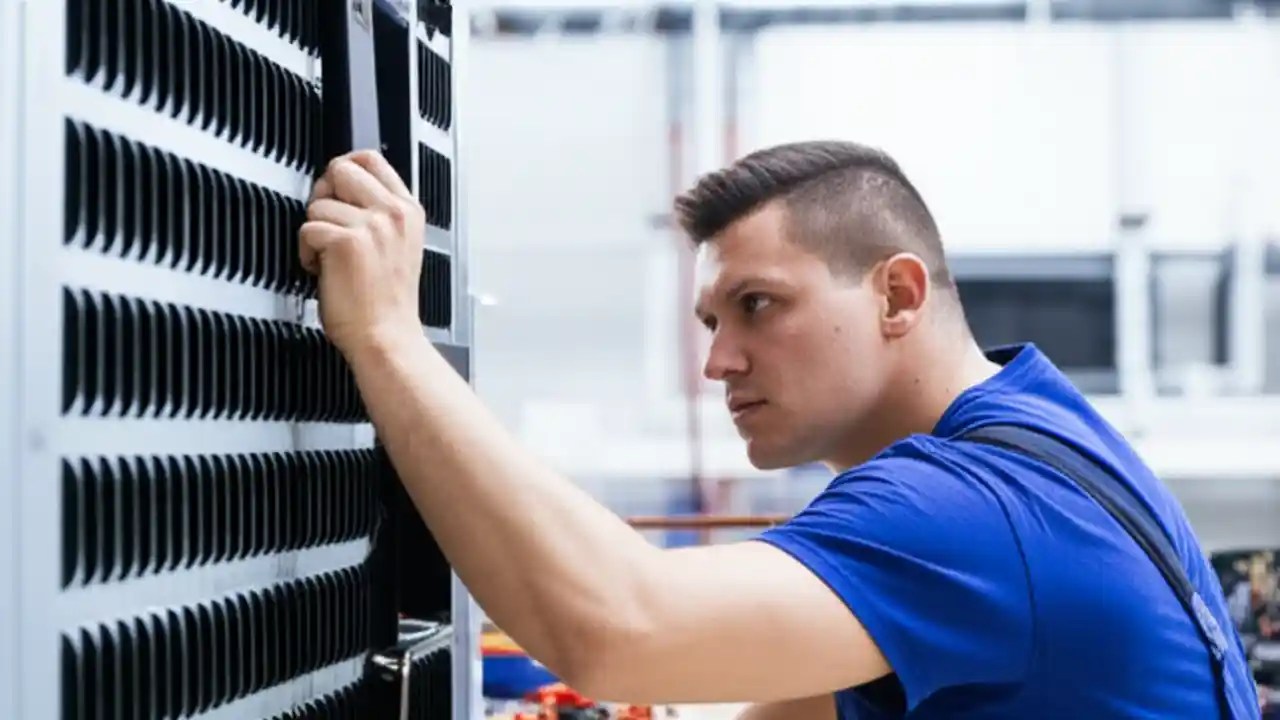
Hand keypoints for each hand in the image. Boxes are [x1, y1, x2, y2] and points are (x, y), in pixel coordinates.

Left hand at [299, 149, 423, 359]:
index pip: (371, 158)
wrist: (386, 338)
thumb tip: (339, 188)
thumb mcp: (399, 245)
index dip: (345, 169)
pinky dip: (307, 253)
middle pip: (340, 169)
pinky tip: (325, 271)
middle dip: (325, 195)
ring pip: (317, 204)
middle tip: (329, 225)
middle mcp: (393, 213)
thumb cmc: (386, 303)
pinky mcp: (345, 242)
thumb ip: (379, 213)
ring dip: (315, 232)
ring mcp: (371, 226)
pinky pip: (306, 229)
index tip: (337, 192)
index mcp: (409, 211)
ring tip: (332, 260)